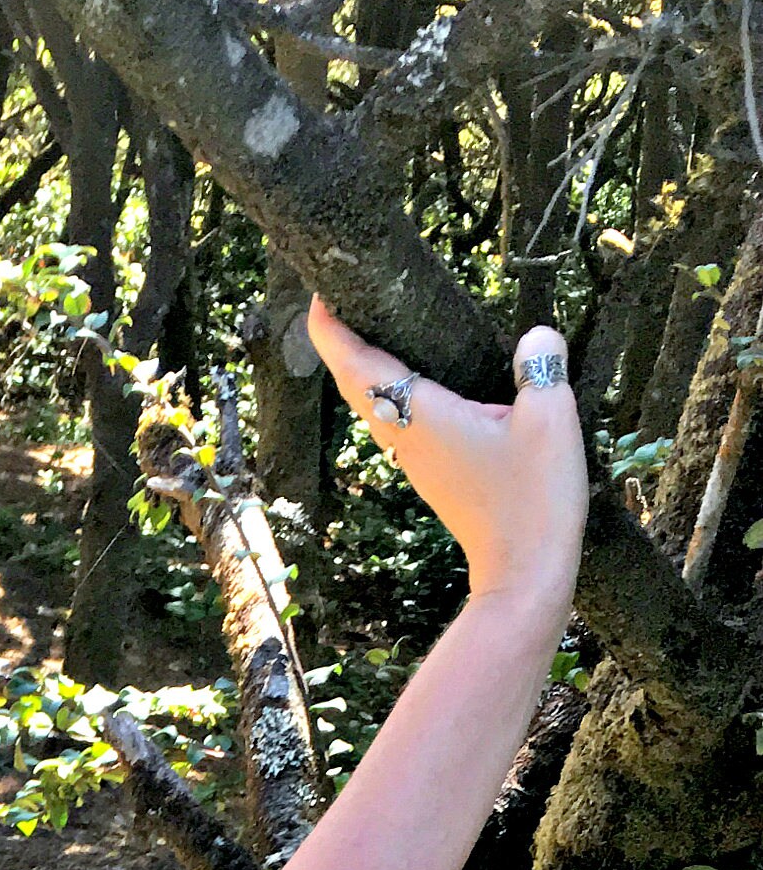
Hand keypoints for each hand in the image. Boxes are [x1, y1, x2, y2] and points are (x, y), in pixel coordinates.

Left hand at [307, 297, 587, 608]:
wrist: (525, 571)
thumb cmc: (534, 498)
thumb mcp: (551, 419)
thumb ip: (539, 367)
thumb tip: (535, 333)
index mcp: (420, 417)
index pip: (359, 365)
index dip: (332, 330)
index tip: (319, 297)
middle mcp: (404, 437)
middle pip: (356, 383)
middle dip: (341, 341)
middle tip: (339, 299)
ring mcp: (414, 458)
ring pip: (374, 404)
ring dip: (363, 367)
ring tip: (369, 327)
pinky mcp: (431, 471)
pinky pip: (398, 420)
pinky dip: (391, 390)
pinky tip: (414, 378)